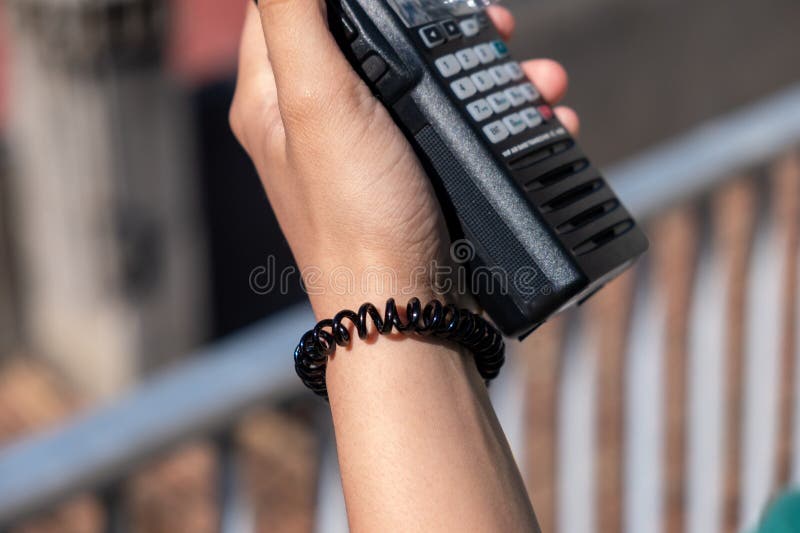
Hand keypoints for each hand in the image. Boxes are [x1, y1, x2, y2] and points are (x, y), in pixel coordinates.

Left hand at [230, 0, 578, 316]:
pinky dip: (498, 116)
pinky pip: (456, 127)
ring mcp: (369, 152)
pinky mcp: (414, 179)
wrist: (407, 312)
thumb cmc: (356, 215)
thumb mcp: (317, 102)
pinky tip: (541, 116)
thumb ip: (294, 17)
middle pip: (372, 36)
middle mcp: (316, 121)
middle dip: (435, 18)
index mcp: (275, 97)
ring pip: (425, 80)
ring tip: (537, 75)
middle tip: (491, 19)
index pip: (289, 6)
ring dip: (484, 66)